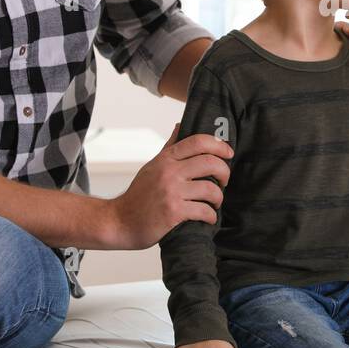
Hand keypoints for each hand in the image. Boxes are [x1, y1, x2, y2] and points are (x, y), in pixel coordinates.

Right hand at [106, 122, 232, 249]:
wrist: (119, 222)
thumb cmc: (138, 195)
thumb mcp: (152, 166)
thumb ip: (169, 147)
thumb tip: (179, 126)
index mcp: (166, 159)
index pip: (198, 141)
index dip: (219, 145)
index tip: (228, 153)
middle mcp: (169, 172)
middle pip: (210, 162)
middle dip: (225, 172)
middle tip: (224, 181)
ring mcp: (171, 192)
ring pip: (211, 189)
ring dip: (219, 198)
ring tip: (215, 203)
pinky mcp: (173, 212)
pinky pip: (204, 211)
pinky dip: (211, 216)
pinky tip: (208, 217)